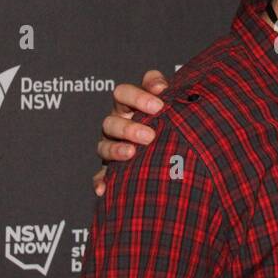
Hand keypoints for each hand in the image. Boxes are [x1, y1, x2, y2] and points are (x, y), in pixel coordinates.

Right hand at [91, 69, 169, 195]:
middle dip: (129, 128)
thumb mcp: (173, 104)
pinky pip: (101, 176)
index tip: (159, 105)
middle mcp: (117, 124)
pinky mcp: (111, 169)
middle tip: (150, 135)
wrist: (177, 153)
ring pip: (103, 147)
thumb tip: (163, 88)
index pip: (124, 93)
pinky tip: (102, 189)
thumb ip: (170, 92)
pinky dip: (100, 182)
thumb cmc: (174, 122)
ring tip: (131, 153)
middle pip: (111, 121)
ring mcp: (112, 146)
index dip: (138, 97)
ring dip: (115, 150)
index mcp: (129, 105)